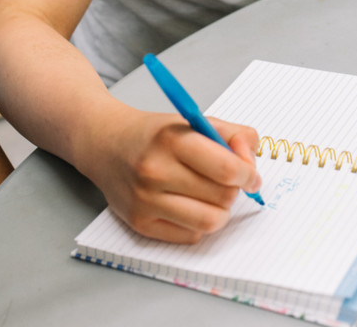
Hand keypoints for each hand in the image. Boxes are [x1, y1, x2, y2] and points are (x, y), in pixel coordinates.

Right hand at [82, 107, 261, 243]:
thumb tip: (250, 163)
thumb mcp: (194, 121)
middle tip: (227, 182)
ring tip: (211, 196)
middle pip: (222, 197)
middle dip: (233, 190)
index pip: (227, 170)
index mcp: (172, 140)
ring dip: (220, 211)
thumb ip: (233, 135)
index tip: (250, 175)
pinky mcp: (140, 223)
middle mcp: (156, 171)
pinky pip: (190, 235)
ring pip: (209, 222)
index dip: (248, 175)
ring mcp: (146, 201)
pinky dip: (199, 224)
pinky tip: (190, 205)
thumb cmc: (155, 135)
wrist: (106, 144)